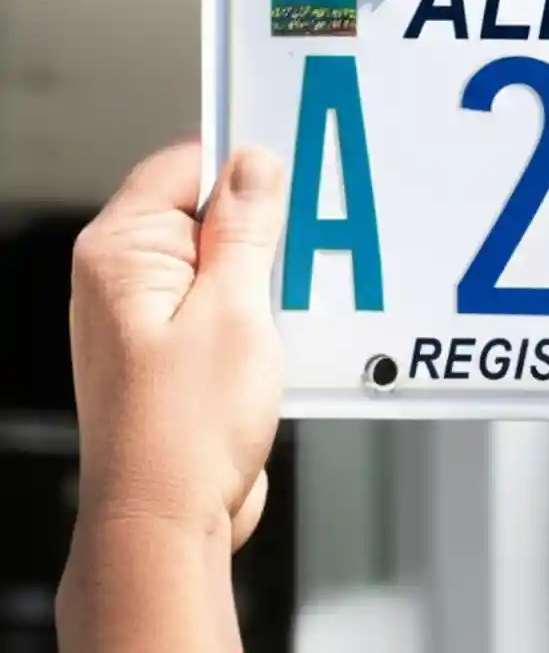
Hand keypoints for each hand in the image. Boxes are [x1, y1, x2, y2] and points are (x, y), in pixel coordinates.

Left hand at [68, 141, 285, 549]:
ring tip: (278, 313)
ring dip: (259, 277)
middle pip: (200, 213)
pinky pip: (216, 304)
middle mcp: (120, 279)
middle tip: (293, 259)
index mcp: (120, 253)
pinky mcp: (168, 351)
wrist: (168, 517)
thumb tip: (253, 165)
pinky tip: (273, 340)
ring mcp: (143, 316)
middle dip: (258, 230)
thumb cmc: (186, 429)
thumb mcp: (235, 310)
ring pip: (215, 262)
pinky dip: (252, 311)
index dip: (241, 167)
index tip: (292, 178)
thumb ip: (244, 230)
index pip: (182, 166)